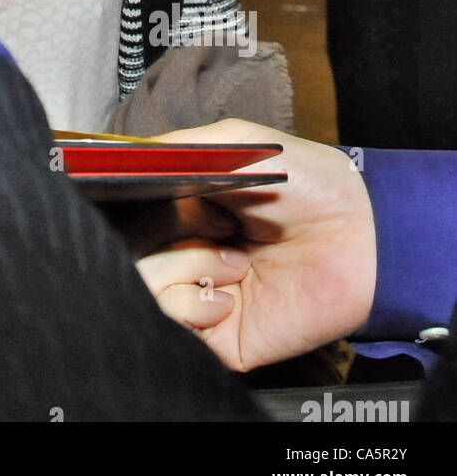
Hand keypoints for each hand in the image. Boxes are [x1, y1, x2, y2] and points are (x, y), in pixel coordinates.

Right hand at [134, 119, 376, 371]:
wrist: (359, 234)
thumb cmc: (305, 182)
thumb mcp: (235, 141)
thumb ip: (175, 146)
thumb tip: (118, 158)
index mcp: (183, 209)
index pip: (126, 211)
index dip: (133, 204)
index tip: (162, 193)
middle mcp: (184, 250)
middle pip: (126, 246)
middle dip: (165, 232)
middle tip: (214, 225)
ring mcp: (198, 292)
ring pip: (141, 284)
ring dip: (183, 266)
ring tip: (233, 260)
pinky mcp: (214, 334)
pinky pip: (171, 322)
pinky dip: (192, 304)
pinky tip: (226, 292)